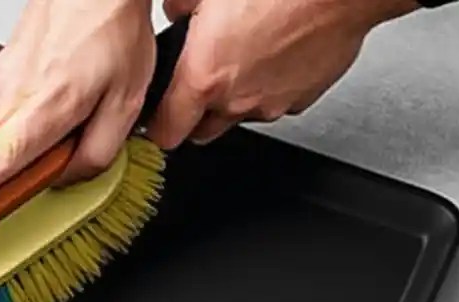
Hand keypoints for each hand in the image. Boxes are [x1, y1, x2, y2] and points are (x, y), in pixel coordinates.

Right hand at [0, 0, 156, 224]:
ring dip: (7, 157)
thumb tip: (65, 180)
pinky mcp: (2, 70)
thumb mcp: (127, 101)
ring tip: (39, 155)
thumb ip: (97, 153)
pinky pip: (2, 115)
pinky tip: (44, 124)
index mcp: (46, 106)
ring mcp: (2, 80)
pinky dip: (15, 131)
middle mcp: (14, 93)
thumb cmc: (111, 29)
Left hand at [146, 0, 419, 148]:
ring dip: (235, 98)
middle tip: (198, 84)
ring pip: (240, 115)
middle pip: (201, 131)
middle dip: (194, 115)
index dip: (157, 128)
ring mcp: (271, 102)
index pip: (165, 133)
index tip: (155, 120)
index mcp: (203, 79)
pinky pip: (276, 100)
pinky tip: (274, 55)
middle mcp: (235, 100)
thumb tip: (174, 10)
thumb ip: (178, 6)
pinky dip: (270, 86)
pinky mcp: (303, 98)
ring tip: (243, 58)